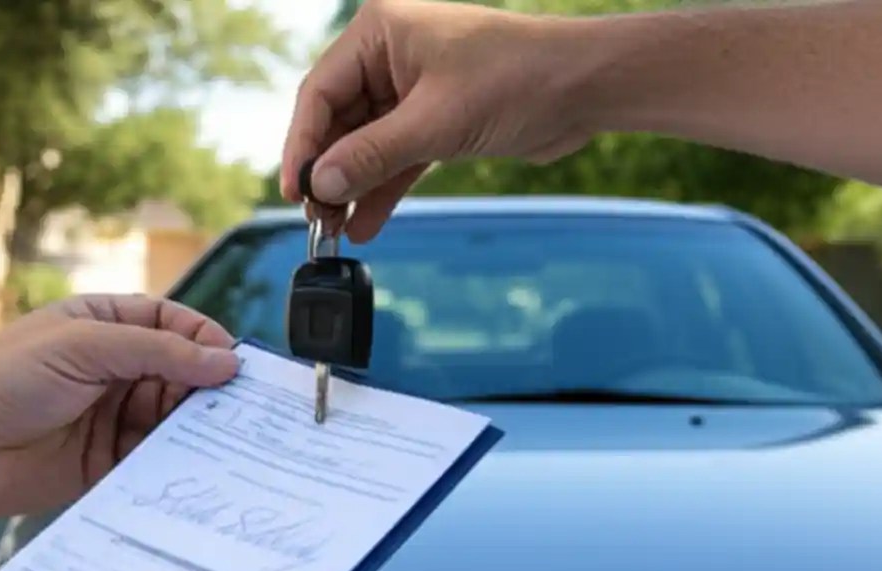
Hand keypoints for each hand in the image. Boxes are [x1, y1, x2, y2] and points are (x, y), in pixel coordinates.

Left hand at [0, 295, 237, 518]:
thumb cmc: (4, 382)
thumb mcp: (85, 347)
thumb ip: (158, 351)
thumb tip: (226, 361)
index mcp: (103, 325)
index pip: (172, 325)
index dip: (206, 340)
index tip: (236, 364)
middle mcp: (113, 369)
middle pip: (181, 373)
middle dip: (209, 387)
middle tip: (241, 408)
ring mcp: (112, 416)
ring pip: (173, 417)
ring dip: (197, 426)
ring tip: (225, 439)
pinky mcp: (109, 462)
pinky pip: (155, 457)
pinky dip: (177, 461)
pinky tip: (197, 466)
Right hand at [281, 0, 593, 241]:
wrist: (586, 89)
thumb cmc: (519, 79)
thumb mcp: (437, 122)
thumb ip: (373, 154)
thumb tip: (321, 184)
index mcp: (381, 31)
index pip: (320, 92)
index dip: (303, 146)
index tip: (294, 191)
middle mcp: (390, 54)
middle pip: (338, 120)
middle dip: (328, 172)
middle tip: (316, 217)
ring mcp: (412, 87)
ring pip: (365, 143)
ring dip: (353, 186)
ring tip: (336, 229)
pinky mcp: (435, 117)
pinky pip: (396, 156)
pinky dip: (383, 187)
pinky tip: (365, 223)